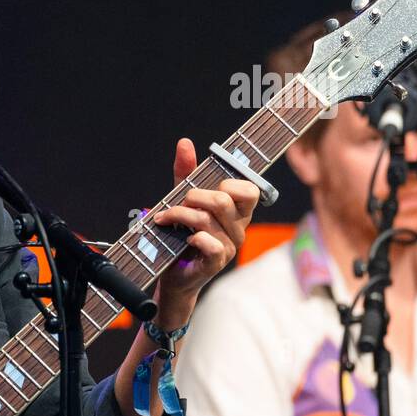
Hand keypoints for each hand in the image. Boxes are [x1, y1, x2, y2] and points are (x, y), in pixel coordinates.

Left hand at [152, 138, 259, 318]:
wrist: (172, 272)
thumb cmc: (181, 234)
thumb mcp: (183, 200)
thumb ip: (186, 173)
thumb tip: (184, 143)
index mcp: (237, 211)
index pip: (250, 190)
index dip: (229, 183)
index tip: (209, 186)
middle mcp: (238, 228)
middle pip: (224, 201)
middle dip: (194, 196)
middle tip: (179, 202)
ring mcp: (229, 246)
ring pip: (207, 220)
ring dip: (180, 215)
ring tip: (166, 218)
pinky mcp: (216, 262)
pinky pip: (209, 243)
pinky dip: (191, 237)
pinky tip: (182, 239)